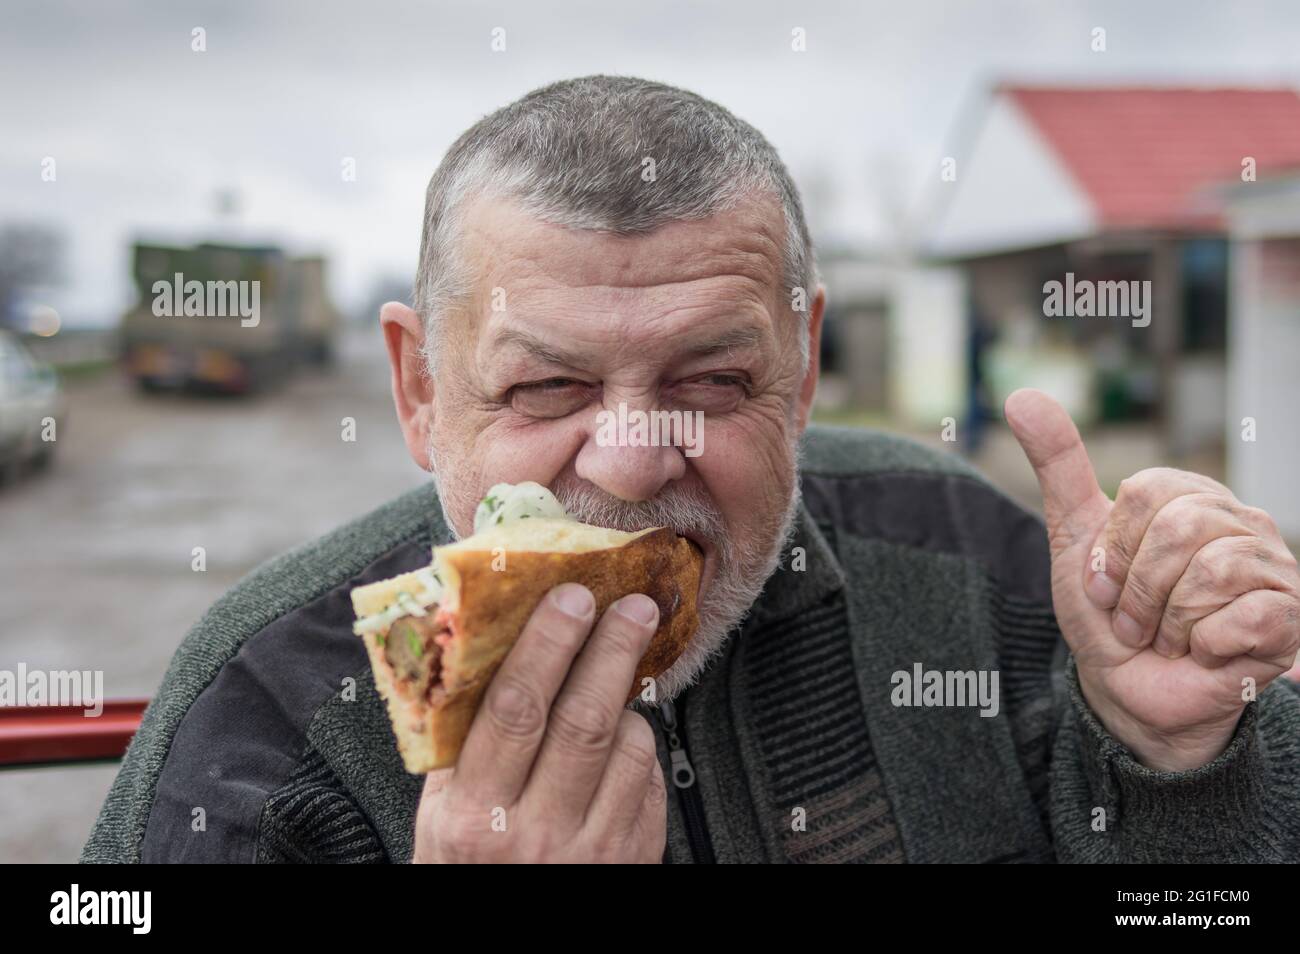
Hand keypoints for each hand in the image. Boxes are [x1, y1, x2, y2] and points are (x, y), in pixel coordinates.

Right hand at [412, 583, 666, 861]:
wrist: (510, 953)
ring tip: (609, 687)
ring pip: (629, 745)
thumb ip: (459, 744)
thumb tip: (480, 652)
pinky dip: (639, 747)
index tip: (568, 598)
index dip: (546, 646)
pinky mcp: (636, 858)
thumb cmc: (468, 871)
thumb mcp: (439, 816)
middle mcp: (535, 834)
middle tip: (633, 605)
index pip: (515, 711)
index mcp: (475, 815)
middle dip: (612, 650)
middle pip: (585, 720)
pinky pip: (650, 778)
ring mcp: (592, 851)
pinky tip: (615, 747)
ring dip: (626, 702)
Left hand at [1005, 389, 1299, 771]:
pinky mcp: (1290, 616)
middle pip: (1180, 528)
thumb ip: (1058, 463)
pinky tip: (1205, 651)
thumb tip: (1023, 396)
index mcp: (1192, 495)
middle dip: (1138, 589)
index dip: (1113, 549)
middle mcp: (1240, 521)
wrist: (1129, 690)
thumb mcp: (1074, 535)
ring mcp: (1272, 567)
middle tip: (1135, 620)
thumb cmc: (1108, 614)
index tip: (1106, 584)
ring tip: (1167, 636)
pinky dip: (1206, 644)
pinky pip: (1245, 617)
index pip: (1146, 492)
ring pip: (1213, 572)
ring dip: (1168, 621)